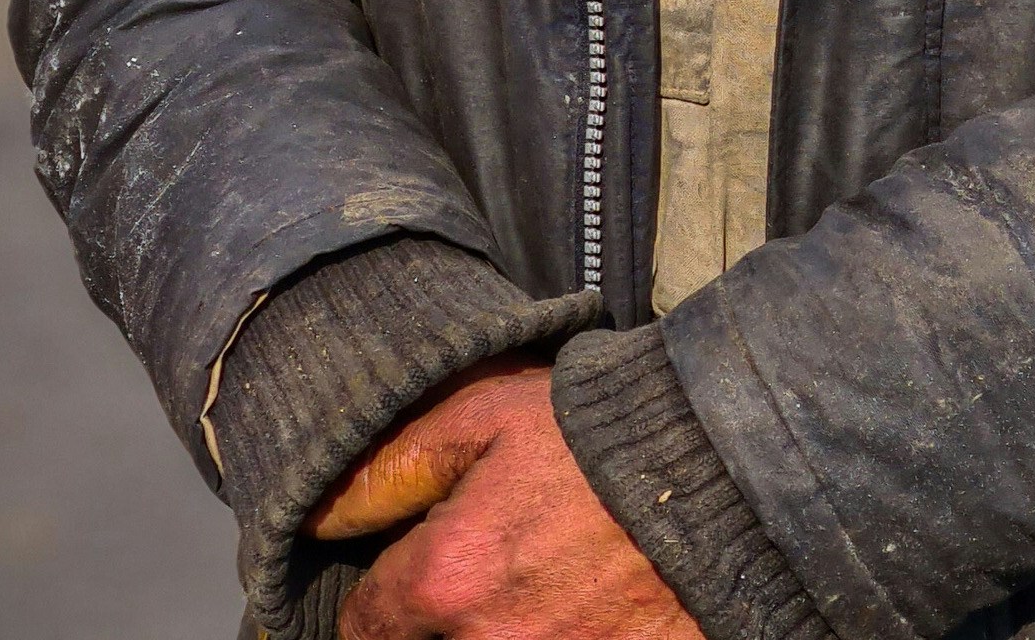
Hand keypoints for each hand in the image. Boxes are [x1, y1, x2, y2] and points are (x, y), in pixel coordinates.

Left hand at [314, 354, 702, 639]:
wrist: (718, 466)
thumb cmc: (596, 432)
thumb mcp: (483, 415)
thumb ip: (391, 467)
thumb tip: (316, 516)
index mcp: (447, 582)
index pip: (365, 629)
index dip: (380, 601)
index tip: (405, 579)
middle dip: (435, 625)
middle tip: (479, 579)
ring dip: (494, 630)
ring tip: (532, 591)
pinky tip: (573, 612)